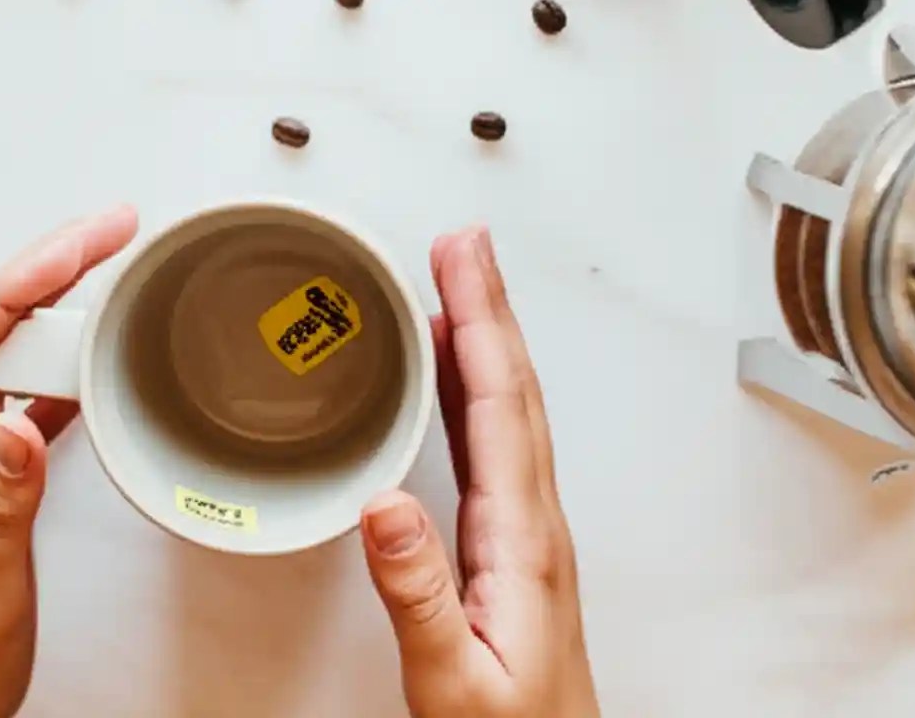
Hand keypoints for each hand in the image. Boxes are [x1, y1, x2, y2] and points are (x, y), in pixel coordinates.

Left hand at [0, 207, 137, 717]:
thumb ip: (2, 505)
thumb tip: (21, 421)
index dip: (19, 281)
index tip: (80, 247)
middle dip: (48, 267)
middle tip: (115, 230)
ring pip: (11, 352)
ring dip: (61, 305)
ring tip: (114, 268)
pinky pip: (31, 394)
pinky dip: (69, 362)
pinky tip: (100, 352)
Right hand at [359, 227, 598, 716]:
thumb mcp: (451, 678)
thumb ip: (417, 593)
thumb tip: (381, 503)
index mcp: (522, 538)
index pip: (501, 404)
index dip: (480, 321)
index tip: (458, 259)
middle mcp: (533, 519)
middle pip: (514, 386)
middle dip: (488, 303)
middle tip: (460, 242)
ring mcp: (526, 526)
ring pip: (507, 405)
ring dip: (484, 335)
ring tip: (454, 283)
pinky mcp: (510, 539)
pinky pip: (492, 438)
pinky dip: (472, 387)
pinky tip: (453, 373)